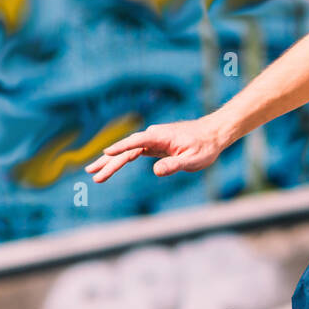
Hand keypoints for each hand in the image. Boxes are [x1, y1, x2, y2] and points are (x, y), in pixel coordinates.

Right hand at [85, 116, 229, 182]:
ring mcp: (153, 140)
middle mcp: (153, 135)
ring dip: (111, 161)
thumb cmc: (205, 146)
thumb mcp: (193, 159)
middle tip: (93, 174)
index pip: (136, 142)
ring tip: (94, 172)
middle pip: (127, 148)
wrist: (214, 134)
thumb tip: (156, 171)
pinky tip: (111, 165)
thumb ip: (174, 164)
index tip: (106, 153)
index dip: (120, 148)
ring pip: (128, 151)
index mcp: (160, 136)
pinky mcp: (155, 146)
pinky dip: (122, 159)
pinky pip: (134, 152)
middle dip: (109, 162)